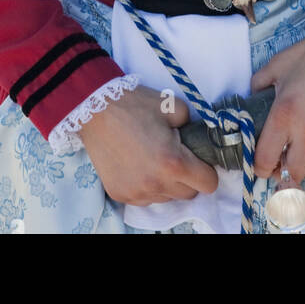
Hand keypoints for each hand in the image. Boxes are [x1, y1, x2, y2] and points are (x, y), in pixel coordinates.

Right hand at [77, 85, 218, 205]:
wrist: (95, 110)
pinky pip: (145, 198)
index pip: (208, 184)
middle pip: (188, 194)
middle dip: (188, 177)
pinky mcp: (120, 195)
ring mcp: (136, 193)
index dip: (207, 170)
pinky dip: (147, 185)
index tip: (198, 159)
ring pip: (166, 197)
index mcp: (173, 163)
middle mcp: (156, 184)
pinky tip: (137, 164)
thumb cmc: (135, 105)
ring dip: (166, 183)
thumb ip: (192, 125)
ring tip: (153, 157)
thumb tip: (197, 138)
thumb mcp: (173, 107)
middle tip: (175, 155)